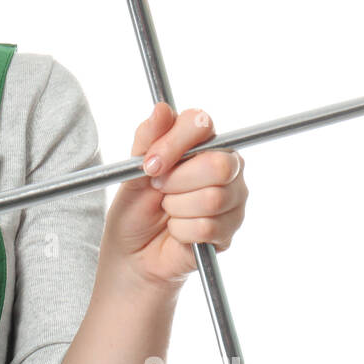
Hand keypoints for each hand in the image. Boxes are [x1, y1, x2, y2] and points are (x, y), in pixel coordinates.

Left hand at [102, 103, 247, 289]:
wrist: (131, 253)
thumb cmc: (134, 209)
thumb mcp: (132, 170)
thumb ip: (147, 139)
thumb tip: (161, 109)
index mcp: (203, 143)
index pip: (202, 126)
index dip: (174, 145)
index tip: (149, 164)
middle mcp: (226, 166)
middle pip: (218, 164)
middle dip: (177, 181)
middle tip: (159, 190)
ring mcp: (233, 199)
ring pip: (212, 198)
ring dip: (176, 209)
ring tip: (168, 212)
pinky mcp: (230, 230)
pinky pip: (208, 226)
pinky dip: (181, 231)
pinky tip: (176, 230)